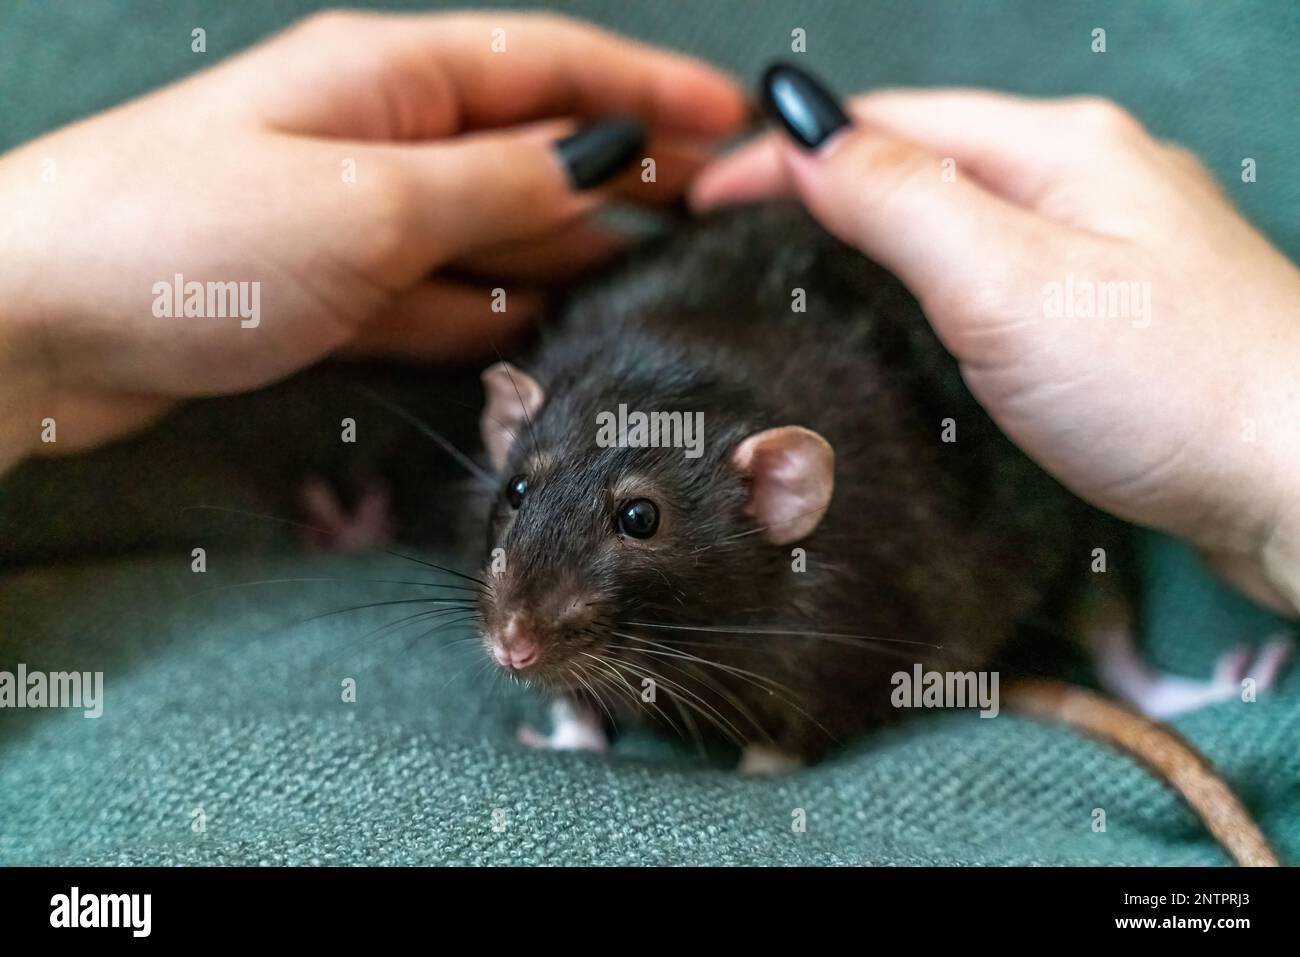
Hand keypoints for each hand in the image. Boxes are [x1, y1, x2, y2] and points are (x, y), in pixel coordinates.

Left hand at [0, 10, 745, 466]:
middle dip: (627, 172)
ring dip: (570, 247)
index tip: (735, 115)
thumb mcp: (368, 204)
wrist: (34, 326)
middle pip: (531, 148)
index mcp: (390, 80)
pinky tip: (547, 325)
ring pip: (492, 228)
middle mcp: (380, 138)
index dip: (652, 88)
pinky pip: (441, 295)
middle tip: (720, 211)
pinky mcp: (330, 292)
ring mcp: (355, 218)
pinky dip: (495, 310)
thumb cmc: (182, 240)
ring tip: (657, 273)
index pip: (551, 67)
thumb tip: (602, 161)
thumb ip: (495, 186)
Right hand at [694, 77, 1299, 613]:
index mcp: (1057, 148)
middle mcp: (1089, 178)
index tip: (706, 193)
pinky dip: (936, 273)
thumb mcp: (1007, 282)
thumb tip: (809, 141)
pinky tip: (923, 306)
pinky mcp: (1121, 311)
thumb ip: (901, 203)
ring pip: (964, 211)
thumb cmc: (1172, 387)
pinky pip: (1001, 265)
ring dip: (879, 221)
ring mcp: (1111, 243)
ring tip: (810, 251)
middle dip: (827, 178)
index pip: (885, 124)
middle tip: (745, 222)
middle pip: (926, 155)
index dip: (786, 151)